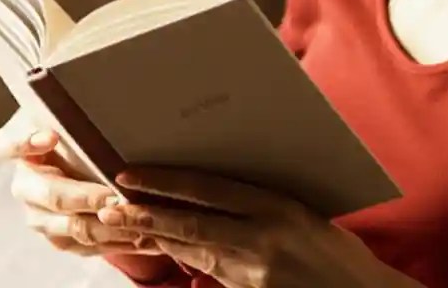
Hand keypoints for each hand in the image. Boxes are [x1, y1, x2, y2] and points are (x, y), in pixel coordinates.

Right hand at [0, 112, 164, 258]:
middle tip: (113, 195)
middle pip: (46, 193)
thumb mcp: (74, 107)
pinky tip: (133, 236)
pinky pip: (75, 245)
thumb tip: (95, 70)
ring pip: (62, 225)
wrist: (91, 155)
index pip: (5, 145)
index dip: (23, 142)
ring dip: (98, 225)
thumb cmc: (81, 123)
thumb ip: (75, 99)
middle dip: (82, 196)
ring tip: (130, 218)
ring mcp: (37, 212)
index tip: (50, 136)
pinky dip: (105, 242)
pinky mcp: (55, 234)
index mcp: (17, 145)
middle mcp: (24, 182)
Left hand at [97, 167, 415, 287]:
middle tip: (109, 205)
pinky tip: (160, 248)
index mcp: (279, 207)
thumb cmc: (338, 253)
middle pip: (190, 223)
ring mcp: (254, 272)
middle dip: (145, 213)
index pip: (209, 189)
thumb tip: (217, 184)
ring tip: (121, 224)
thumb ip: (263, 201)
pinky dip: (180, 258)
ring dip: (155, 237)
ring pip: (191, 250)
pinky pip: (207, 272)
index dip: (166, 181)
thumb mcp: (306, 213)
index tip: (131, 174)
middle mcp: (263, 238)